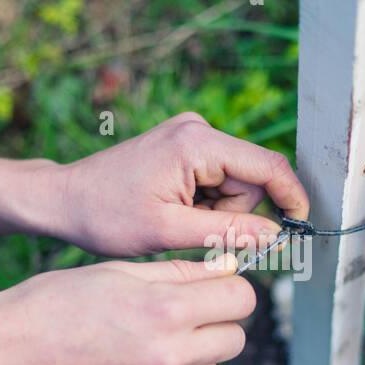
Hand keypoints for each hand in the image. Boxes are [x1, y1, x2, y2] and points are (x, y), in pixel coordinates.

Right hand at [0, 254, 254, 364]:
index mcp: (167, 309)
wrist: (6, 352)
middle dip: (215, 325)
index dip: (229, 291)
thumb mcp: (119, 271)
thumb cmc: (59, 301)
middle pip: (234, 340)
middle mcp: (169, 355)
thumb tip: (227, 270)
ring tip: (143, 346)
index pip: (242, 300)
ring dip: (190, 360)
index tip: (213, 292)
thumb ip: (181, 273)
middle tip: (180, 318)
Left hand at [52, 112, 309, 256]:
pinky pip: (217, 178)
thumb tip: (275, 235)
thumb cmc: (105, 216)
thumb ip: (227, 231)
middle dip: (235, 212)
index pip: (267, 166)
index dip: (291, 197)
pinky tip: (174, 209)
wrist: (63, 200)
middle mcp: (197, 129)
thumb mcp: (169, 232)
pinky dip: (206, 202)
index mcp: (196, 143)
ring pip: (236, 182)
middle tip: (193, 231)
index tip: (301, 227)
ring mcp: (190, 134)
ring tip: (175, 220)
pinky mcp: (184, 145)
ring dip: (217, 210)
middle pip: (252, 178)